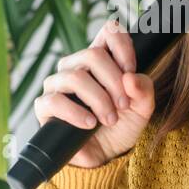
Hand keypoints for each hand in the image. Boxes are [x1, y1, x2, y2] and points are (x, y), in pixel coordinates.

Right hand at [31, 18, 155, 168]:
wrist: (104, 156)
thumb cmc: (121, 126)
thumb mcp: (142, 109)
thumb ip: (143, 91)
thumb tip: (130, 78)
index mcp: (101, 61)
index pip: (107, 32)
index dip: (121, 44)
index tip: (131, 69)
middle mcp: (76, 67)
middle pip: (93, 55)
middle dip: (113, 81)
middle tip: (123, 105)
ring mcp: (57, 85)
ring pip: (75, 76)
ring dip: (98, 99)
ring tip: (109, 119)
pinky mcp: (45, 106)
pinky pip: (55, 100)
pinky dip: (77, 113)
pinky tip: (90, 124)